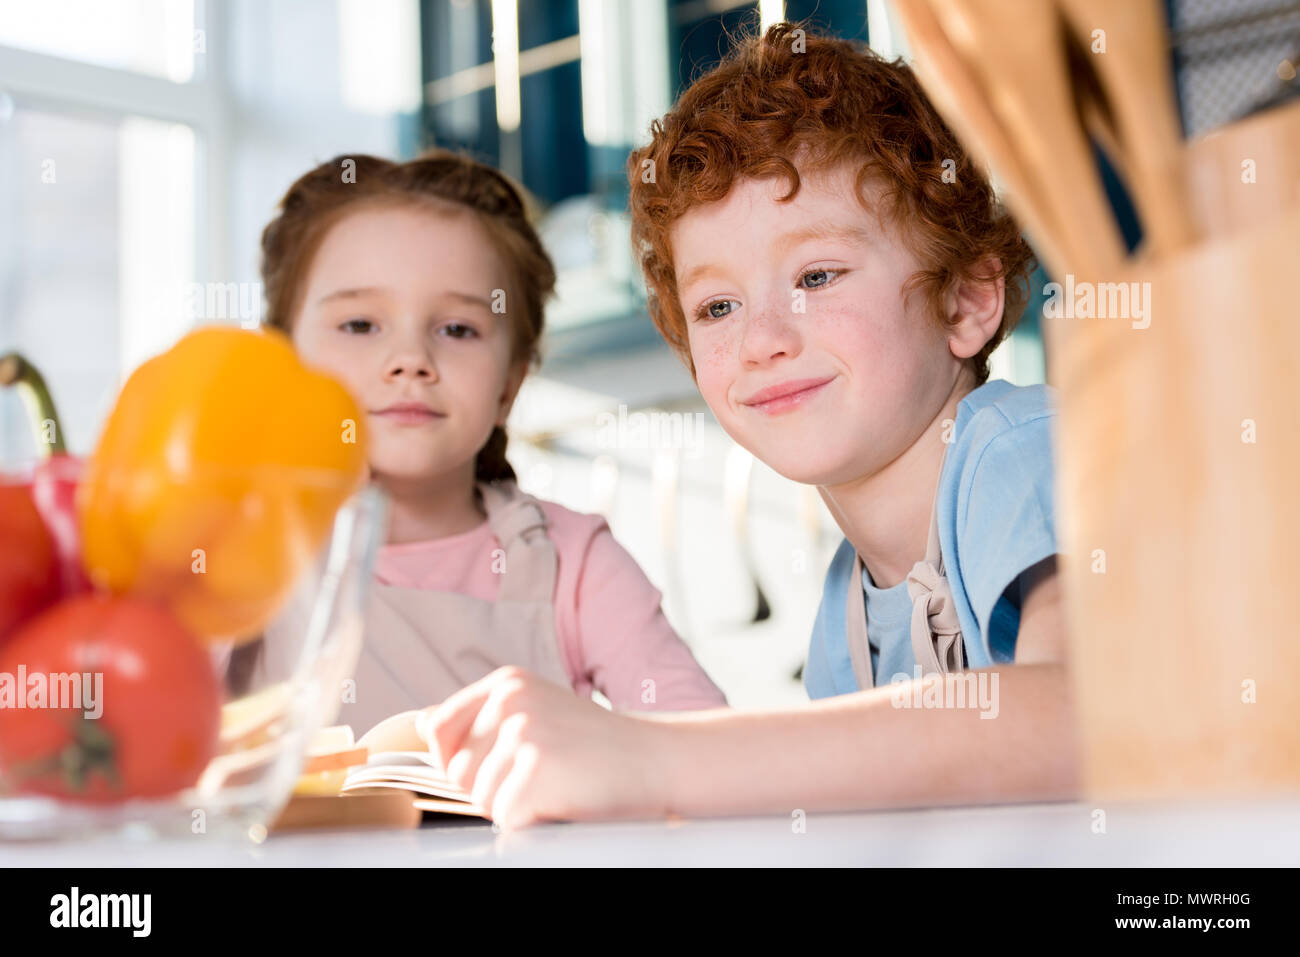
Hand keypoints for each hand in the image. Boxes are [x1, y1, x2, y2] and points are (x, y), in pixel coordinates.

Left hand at [417, 666, 672, 829]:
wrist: (660, 761)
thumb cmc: (599, 748)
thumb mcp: (538, 714)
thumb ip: (481, 719)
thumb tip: (421, 722)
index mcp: (507, 682)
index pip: (438, 727)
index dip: (456, 760)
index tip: (493, 768)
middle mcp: (511, 699)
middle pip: (456, 770)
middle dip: (491, 787)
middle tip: (545, 777)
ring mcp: (523, 731)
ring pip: (479, 797)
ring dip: (515, 805)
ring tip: (560, 785)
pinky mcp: (536, 767)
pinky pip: (506, 817)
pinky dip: (533, 820)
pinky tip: (566, 799)